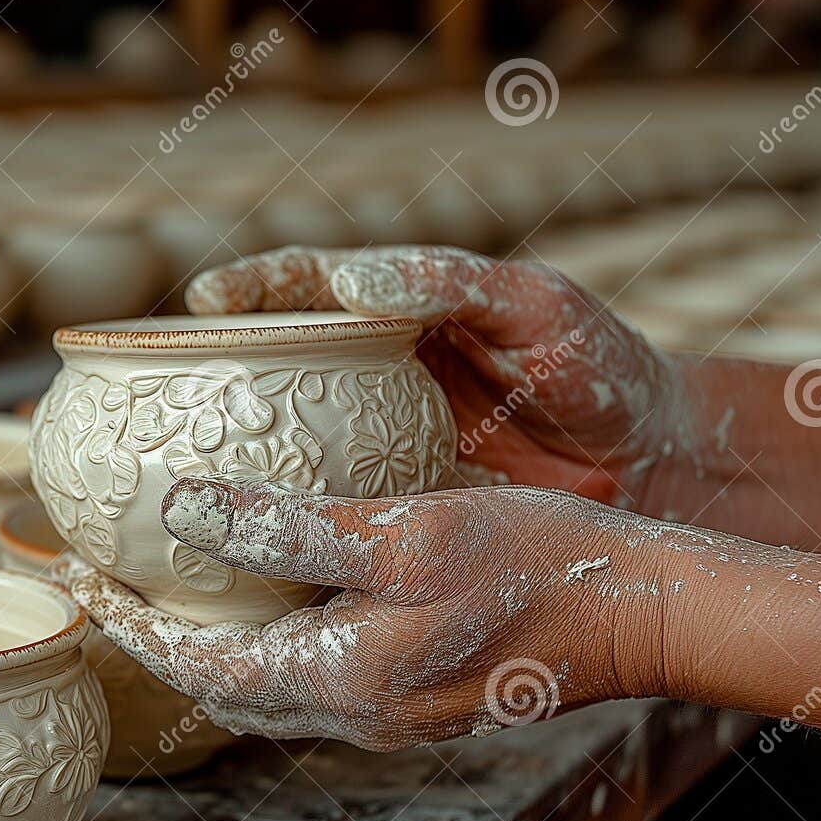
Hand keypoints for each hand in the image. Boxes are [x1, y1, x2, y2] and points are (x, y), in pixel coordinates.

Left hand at [56, 476, 820, 749]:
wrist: (644, 612)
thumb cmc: (536, 562)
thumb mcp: (404, 530)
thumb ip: (290, 527)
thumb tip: (183, 510)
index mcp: (337, 678)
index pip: (194, 662)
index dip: (128, 622)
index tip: (76, 577)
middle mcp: (353, 711)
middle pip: (220, 684)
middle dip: (155, 637)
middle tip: (106, 583)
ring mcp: (389, 712)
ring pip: (266, 684)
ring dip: (209, 641)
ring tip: (170, 586)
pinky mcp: (419, 695)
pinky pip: (314, 673)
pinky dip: (269, 637)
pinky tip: (273, 591)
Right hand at [185, 244, 692, 509]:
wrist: (658, 463)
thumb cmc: (604, 368)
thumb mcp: (537, 306)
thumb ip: (450, 283)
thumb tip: (352, 283)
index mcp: (397, 320)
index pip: (301, 290)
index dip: (248, 291)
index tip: (205, 303)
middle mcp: (373, 384)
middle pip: (270, 371)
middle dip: (209, 376)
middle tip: (161, 388)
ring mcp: (379, 448)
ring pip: (283, 448)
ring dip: (230, 460)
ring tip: (174, 469)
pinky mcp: (398, 508)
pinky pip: (324, 511)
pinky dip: (281, 521)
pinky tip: (242, 537)